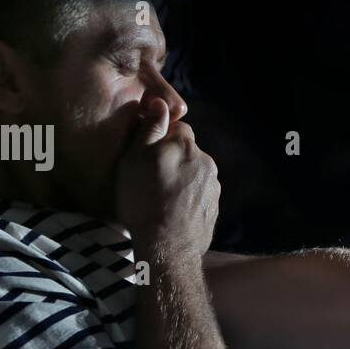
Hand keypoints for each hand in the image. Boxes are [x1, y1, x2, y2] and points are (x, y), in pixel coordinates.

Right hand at [115, 97, 220, 257]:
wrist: (168, 246)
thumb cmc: (144, 200)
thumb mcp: (135, 159)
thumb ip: (150, 129)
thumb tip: (160, 103)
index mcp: (186, 145)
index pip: (177, 128)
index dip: (161, 138)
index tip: (147, 154)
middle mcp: (206, 161)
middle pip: (187, 151)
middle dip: (173, 158)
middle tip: (151, 178)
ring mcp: (213, 186)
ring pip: (195, 172)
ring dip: (181, 178)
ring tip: (161, 197)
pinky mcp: (214, 207)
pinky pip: (199, 193)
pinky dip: (188, 197)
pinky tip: (173, 210)